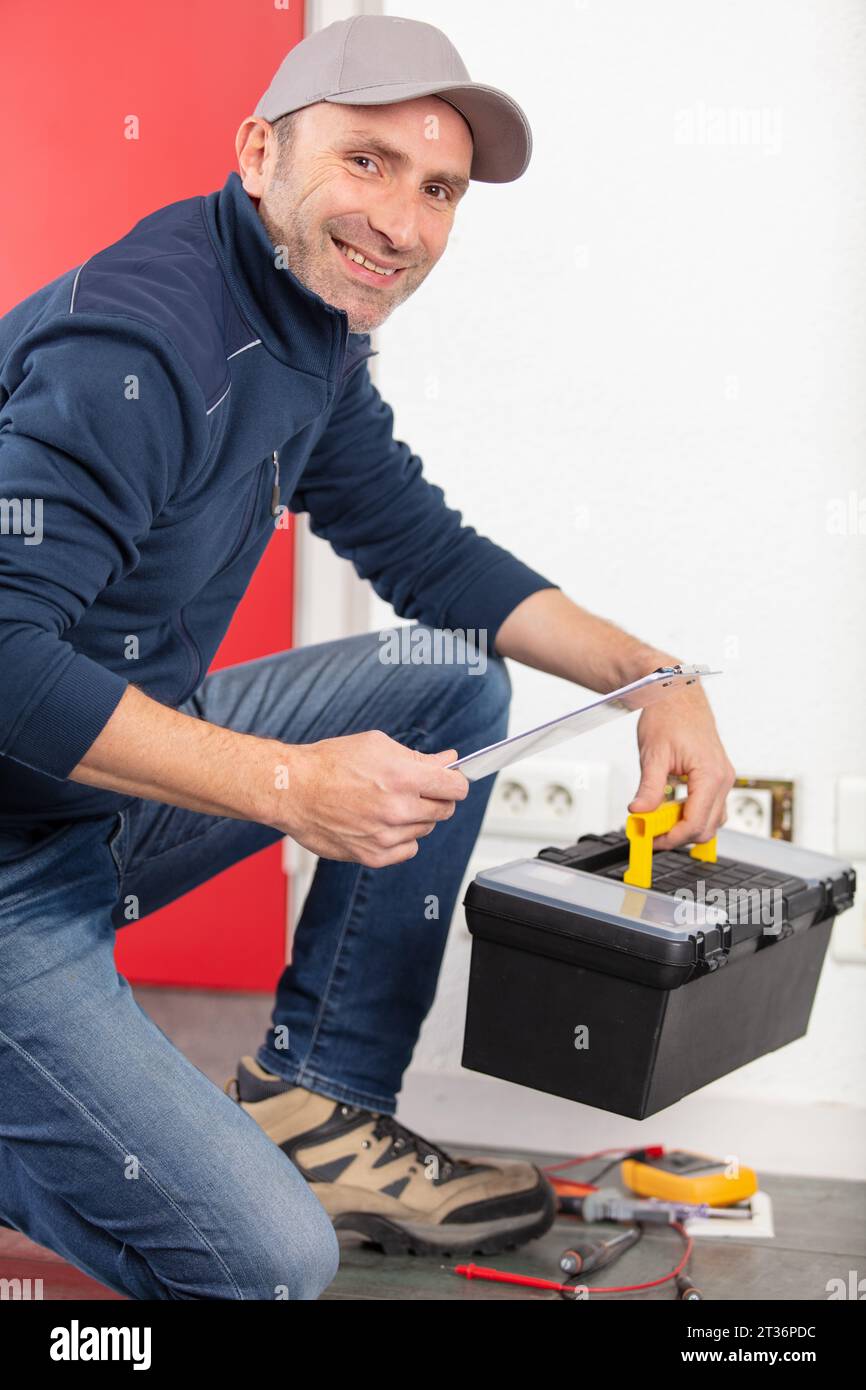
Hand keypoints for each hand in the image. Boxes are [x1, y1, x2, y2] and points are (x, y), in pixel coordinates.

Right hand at [269, 730, 468, 867]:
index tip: (450, 781)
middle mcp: (398, 809)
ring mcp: (386, 836)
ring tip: (387, 803)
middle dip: (435, 798)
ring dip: (416, 817)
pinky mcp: (373, 856)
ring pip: (425, 829)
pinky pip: (408, 850)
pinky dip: (401, 838)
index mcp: (403, 777)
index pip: (456, 787)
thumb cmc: (329, 764)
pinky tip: (382, 823)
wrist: (293, 790)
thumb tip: (448, 760)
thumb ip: (418, 757)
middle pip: (444, 810)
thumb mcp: (378, 746)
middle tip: (415, 790)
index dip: (455, 781)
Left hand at [628, 686, 735, 850]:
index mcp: (710, 774)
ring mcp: (724, 778)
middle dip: (679, 835)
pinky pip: (712, 806)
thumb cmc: (669, 715)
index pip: (695, 822)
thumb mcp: (653, 755)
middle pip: (707, 827)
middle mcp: (723, 778)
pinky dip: (693, 814)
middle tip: (650, 832)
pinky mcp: (718, 776)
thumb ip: (648, 788)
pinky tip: (671, 809)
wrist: (677, 693)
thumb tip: (639, 812)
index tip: (650, 840)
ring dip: (687, 826)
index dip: (672, 837)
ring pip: (712, 820)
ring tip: (658, 821)